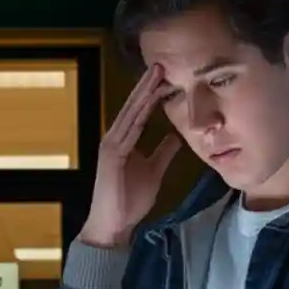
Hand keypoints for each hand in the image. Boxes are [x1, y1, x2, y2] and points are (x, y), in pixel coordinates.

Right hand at [80, 64, 183, 248]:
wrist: (113, 224)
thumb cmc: (130, 201)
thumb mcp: (154, 172)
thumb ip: (162, 153)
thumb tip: (177, 137)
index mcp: (124, 141)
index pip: (140, 112)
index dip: (152, 94)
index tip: (166, 76)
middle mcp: (115, 138)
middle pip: (134, 107)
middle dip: (147, 86)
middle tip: (161, 63)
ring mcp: (111, 144)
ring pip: (131, 113)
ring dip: (143, 93)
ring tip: (156, 74)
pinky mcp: (111, 154)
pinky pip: (128, 129)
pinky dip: (139, 113)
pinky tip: (148, 100)